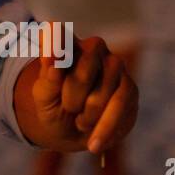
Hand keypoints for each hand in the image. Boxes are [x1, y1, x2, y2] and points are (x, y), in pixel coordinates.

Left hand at [29, 33, 136, 153]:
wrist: (71, 132)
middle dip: (74, 92)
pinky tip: (94, 141)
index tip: (49, 57)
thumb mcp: (44, 97)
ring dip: (92, 112)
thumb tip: (52, 58)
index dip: (56, 40)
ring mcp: (114, 66)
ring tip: (80, 123)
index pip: (58, 33)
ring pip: (110, 84)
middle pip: (89, 60)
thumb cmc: (53, 108)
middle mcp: (92, 48)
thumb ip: (48, 78)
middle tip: (68, 108)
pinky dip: (106, 127)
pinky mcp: (130, 88)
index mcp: (64, 44)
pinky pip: (123, 106)